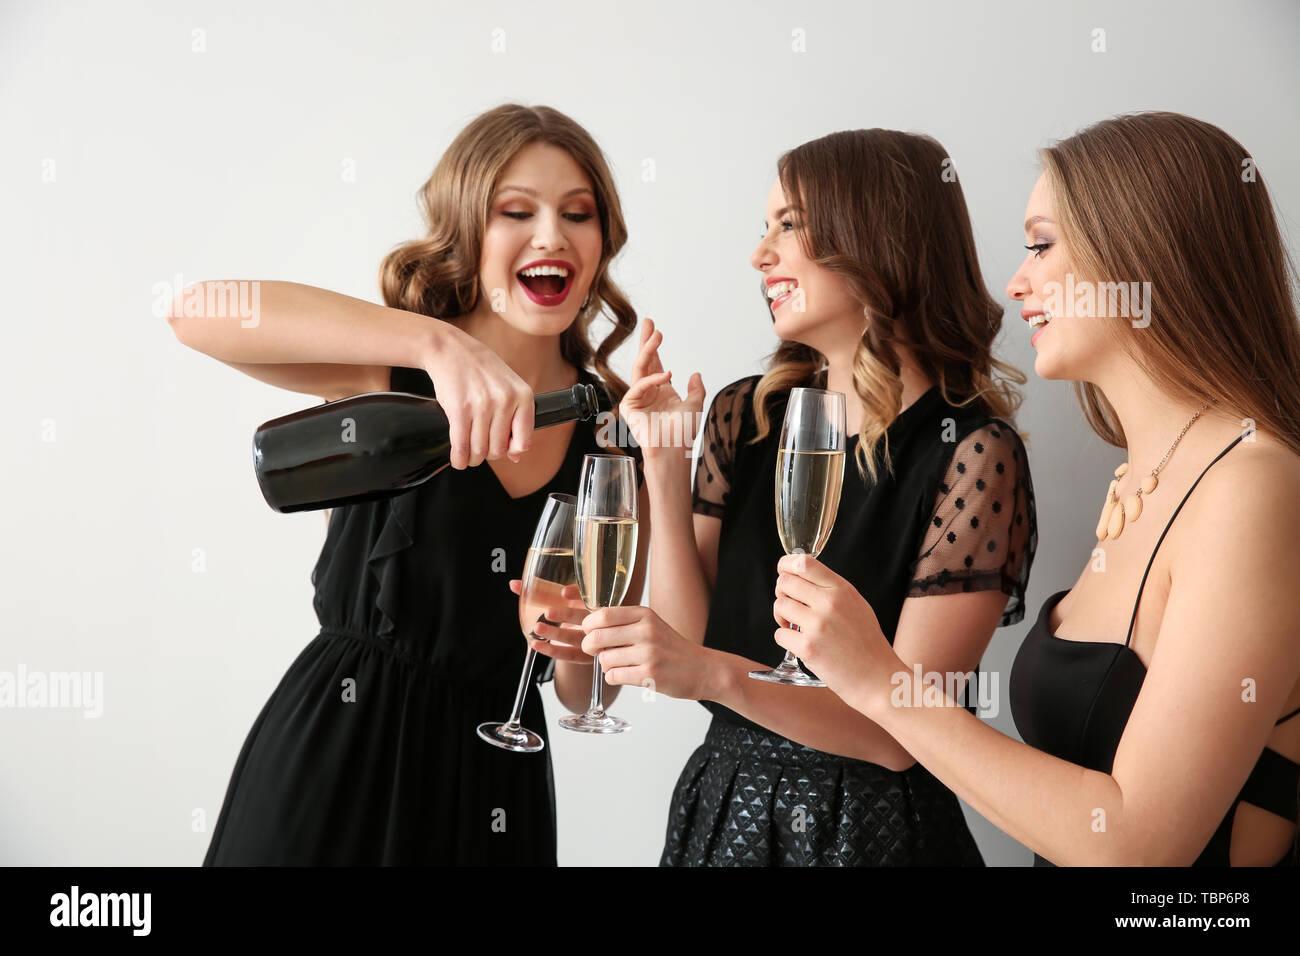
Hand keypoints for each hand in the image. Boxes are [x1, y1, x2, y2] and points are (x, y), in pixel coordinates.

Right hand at [422, 323, 533, 469]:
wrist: (451, 349)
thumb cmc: (480, 368)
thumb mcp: (508, 387)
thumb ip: (516, 419)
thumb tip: (517, 455)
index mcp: (523, 396)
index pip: (523, 442)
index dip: (511, 451)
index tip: (502, 449)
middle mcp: (505, 401)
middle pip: (499, 449)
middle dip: (488, 455)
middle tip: (480, 450)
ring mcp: (482, 406)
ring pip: (480, 450)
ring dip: (473, 459)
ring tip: (469, 454)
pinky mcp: (460, 410)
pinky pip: (461, 446)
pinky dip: (459, 459)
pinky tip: (458, 458)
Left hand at [507, 579, 593, 664]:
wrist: (586, 637)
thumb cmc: (570, 611)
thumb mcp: (560, 599)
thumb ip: (539, 591)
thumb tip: (512, 584)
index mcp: (592, 601)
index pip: (588, 596)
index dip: (577, 594)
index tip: (564, 592)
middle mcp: (595, 620)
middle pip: (583, 617)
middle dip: (565, 614)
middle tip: (548, 612)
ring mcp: (593, 639)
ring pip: (575, 637)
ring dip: (556, 633)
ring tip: (538, 628)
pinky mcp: (586, 656)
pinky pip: (570, 655)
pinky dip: (553, 651)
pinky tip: (537, 645)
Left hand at [580, 605, 715, 699]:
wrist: (704, 669)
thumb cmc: (673, 649)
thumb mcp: (652, 625)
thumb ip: (625, 623)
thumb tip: (590, 627)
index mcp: (645, 615)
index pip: (603, 614)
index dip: (589, 626)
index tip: (589, 633)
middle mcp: (646, 631)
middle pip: (597, 637)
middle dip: (589, 647)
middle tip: (595, 651)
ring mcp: (649, 654)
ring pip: (604, 660)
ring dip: (606, 665)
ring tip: (621, 665)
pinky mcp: (650, 675)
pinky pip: (614, 676)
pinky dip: (614, 678)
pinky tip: (626, 675)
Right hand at [618, 317, 704, 460]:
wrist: (674, 450)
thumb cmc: (682, 433)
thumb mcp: (695, 405)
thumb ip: (696, 389)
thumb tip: (696, 374)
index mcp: (661, 390)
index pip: (655, 362)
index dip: (653, 346)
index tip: (654, 328)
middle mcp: (648, 392)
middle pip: (643, 361)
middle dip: (645, 341)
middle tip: (650, 323)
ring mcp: (637, 398)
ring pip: (639, 369)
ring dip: (647, 351)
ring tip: (656, 337)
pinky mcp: (629, 407)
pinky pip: (638, 386)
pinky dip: (652, 379)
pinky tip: (666, 375)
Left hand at [772, 553, 902, 712]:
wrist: (879, 679)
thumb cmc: (867, 645)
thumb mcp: (856, 605)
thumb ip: (831, 590)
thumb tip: (799, 576)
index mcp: (842, 589)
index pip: (804, 562)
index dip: (786, 565)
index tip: (783, 573)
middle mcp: (829, 603)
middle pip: (785, 583)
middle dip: (782, 594)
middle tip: (790, 607)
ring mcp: (818, 625)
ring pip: (779, 606)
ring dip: (781, 617)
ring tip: (795, 627)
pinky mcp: (808, 647)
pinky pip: (779, 634)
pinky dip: (786, 639)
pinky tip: (801, 644)